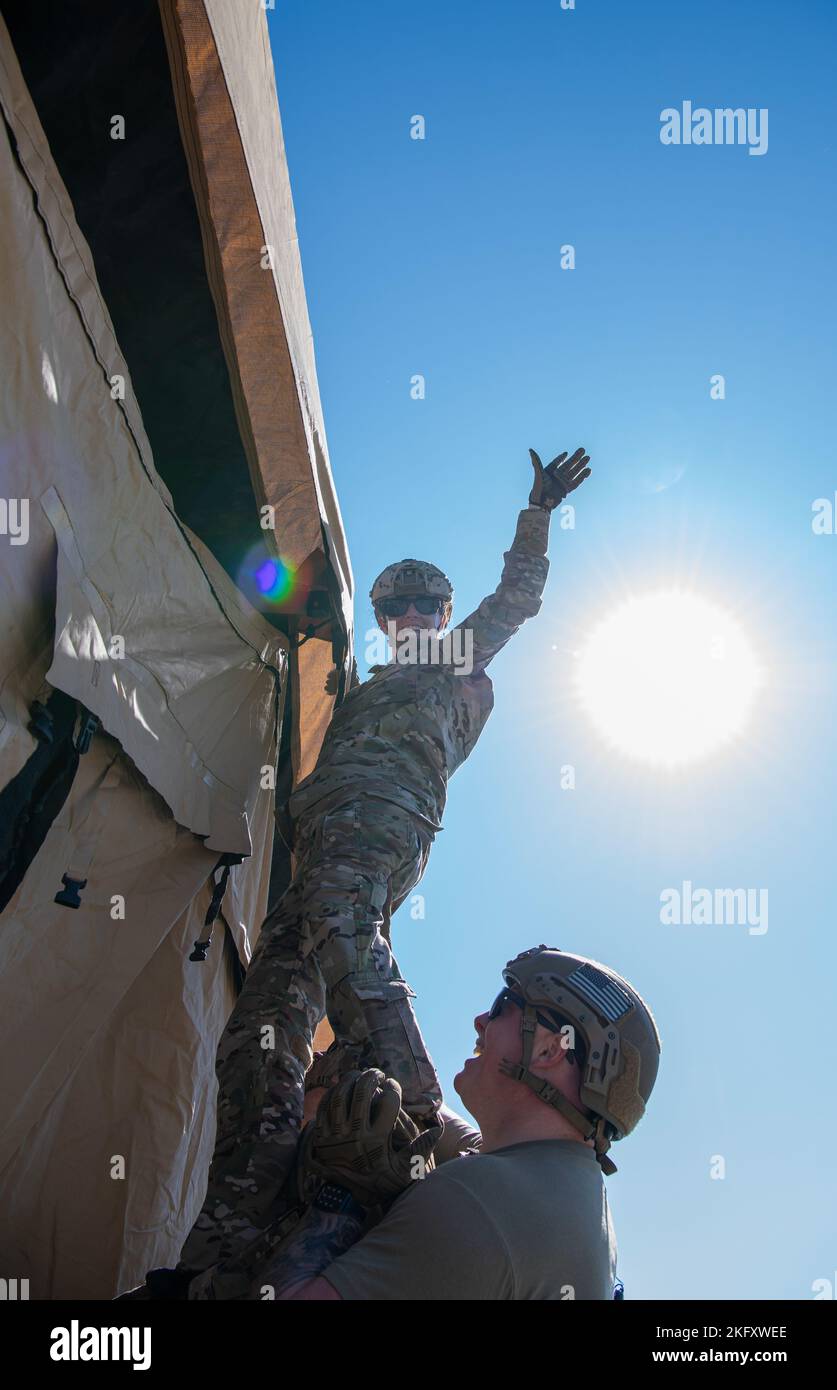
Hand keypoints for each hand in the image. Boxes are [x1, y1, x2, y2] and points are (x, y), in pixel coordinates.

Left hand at [296, 1068, 442, 1207]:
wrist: (347, 1200)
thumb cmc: (379, 1182)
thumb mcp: (404, 1171)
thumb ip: (421, 1149)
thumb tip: (437, 1128)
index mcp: (377, 1140)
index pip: (388, 1102)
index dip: (393, 1088)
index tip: (393, 1084)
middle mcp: (355, 1135)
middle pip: (362, 1093)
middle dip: (371, 1077)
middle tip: (377, 1073)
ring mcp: (336, 1134)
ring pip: (340, 1096)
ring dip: (350, 1080)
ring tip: (359, 1075)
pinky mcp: (321, 1136)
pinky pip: (324, 1106)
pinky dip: (332, 1093)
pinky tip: (341, 1088)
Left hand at [529, 446, 590, 510]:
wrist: (542, 502)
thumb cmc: (538, 487)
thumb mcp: (538, 472)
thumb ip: (536, 461)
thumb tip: (530, 450)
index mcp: (549, 471)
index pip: (557, 462)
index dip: (561, 458)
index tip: (566, 453)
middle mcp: (557, 476)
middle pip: (568, 465)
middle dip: (576, 457)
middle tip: (583, 449)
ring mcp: (563, 482)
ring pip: (574, 472)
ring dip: (581, 465)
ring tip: (588, 457)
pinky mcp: (567, 489)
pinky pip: (576, 481)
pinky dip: (582, 476)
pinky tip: (588, 470)